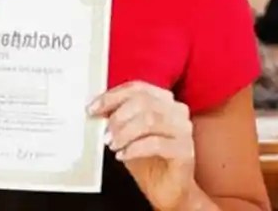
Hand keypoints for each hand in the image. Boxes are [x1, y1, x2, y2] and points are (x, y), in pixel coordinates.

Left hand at [90, 81, 196, 210]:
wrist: (167, 190)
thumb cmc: (146, 160)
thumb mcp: (126, 134)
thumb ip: (116, 118)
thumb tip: (95, 108)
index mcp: (163, 100)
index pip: (137, 88)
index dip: (112, 96)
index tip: (92, 109)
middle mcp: (177, 110)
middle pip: (143, 101)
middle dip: (118, 117)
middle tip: (104, 133)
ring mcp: (184, 130)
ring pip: (150, 120)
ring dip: (125, 132)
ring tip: (112, 145)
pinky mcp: (185, 150)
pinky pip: (156, 143)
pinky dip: (134, 148)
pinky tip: (123, 156)